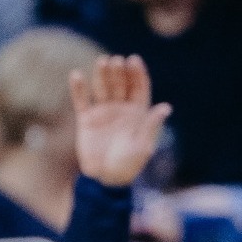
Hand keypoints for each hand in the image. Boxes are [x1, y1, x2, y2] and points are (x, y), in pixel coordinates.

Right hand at [70, 54, 171, 188]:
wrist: (103, 181)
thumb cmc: (127, 166)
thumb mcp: (142, 147)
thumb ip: (151, 126)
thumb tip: (166, 107)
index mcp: (137, 113)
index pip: (139, 88)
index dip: (137, 74)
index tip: (134, 60)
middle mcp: (121, 108)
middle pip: (120, 84)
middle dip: (119, 72)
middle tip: (116, 61)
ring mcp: (103, 112)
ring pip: (102, 87)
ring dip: (102, 74)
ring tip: (102, 62)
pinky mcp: (86, 119)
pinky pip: (81, 100)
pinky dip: (78, 88)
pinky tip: (76, 75)